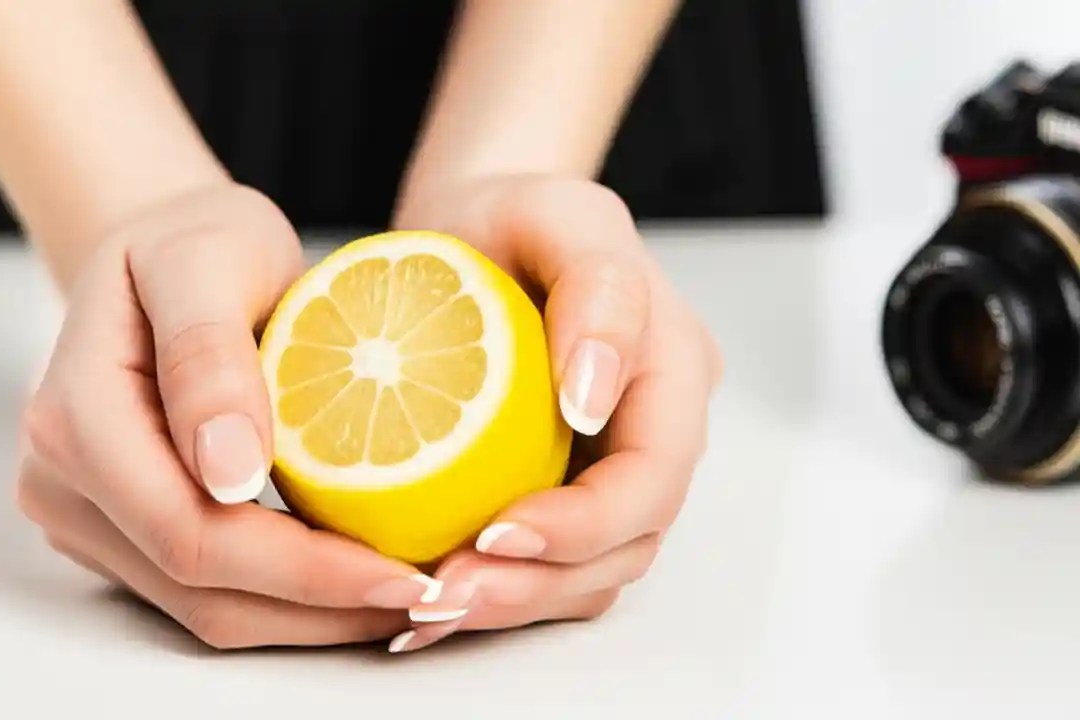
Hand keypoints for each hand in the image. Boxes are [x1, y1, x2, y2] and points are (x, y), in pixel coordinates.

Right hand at [16, 185, 442, 648]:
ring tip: (407, 597)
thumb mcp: (208, 257)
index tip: (404, 570)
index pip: (190, 530)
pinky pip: (207, 592)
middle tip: (429, 597)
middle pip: (199, 588)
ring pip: (205, 609)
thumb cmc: (192, 239)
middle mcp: (61, 481)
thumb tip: (226, 473)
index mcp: (75, 416)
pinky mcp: (121, 531)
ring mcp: (86, 514)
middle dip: (320, 607)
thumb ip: (209, 354)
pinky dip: (289, 598)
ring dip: (312, 618)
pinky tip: (359, 577)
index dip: (301, 569)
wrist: (160, 251)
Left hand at [388, 175, 722, 651]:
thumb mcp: (560, 214)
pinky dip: (487, 590)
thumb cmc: (517, 213)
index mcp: (672, 373)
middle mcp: (649, 434)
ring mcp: (604, 469)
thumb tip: (593, 397)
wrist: (476, 229)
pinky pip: (538, 563)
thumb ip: (597, 290)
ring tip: (425, 610)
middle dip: (537, 585)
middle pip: (621, 547)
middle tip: (443, 594)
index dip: (585, 525)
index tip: (494, 532)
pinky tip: (418, 604)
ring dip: (509, 603)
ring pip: (582, 573)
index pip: (651, 478)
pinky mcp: (554, 490)